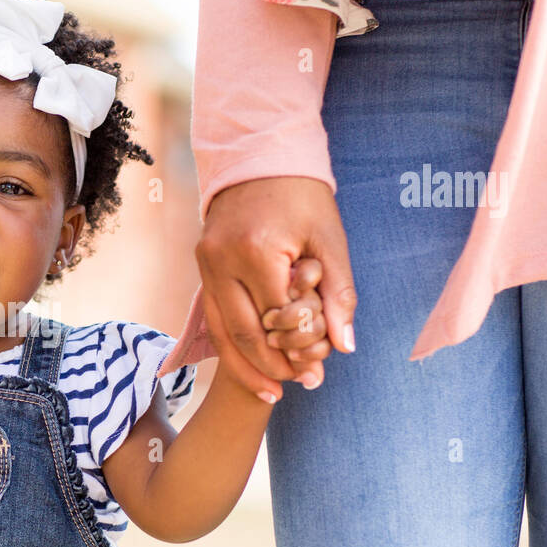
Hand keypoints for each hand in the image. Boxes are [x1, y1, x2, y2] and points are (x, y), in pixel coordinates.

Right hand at [196, 176, 356, 402]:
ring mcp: (205, 262)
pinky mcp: (201, 264)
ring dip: (245, 365)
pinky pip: (214, 316)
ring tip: (269, 392)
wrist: (260, 155)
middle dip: (270, 367)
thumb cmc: (302, 195)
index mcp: (258, 250)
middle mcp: (223, 259)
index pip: (277, 318)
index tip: (316, 374)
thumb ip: (339, 294)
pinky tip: (249, 364)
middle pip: (244, 333)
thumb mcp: (330, 240)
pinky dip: (231, 345)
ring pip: (221, 331)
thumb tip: (344, 346)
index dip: (297, 350)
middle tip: (295, 388)